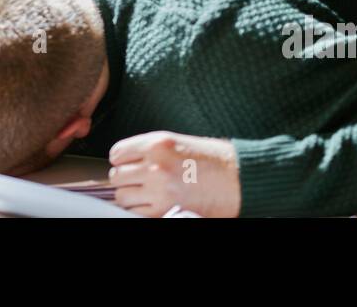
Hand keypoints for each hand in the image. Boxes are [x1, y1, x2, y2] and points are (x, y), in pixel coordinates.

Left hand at [108, 131, 240, 217]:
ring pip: (122, 198)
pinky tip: (155, 204)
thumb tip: (125, 163)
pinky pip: (136, 214)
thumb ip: (149, 150)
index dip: (122, 161)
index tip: (129, 165)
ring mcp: (159, 190)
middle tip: (140, 182)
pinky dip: (142, 211)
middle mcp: (155, 166)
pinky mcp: (166, 211)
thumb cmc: (213, 159)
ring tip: (148, 194)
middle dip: (126, 180)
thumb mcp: (178, 142)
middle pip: (116, 177)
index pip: (117, 154)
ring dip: (132, 197)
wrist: (239, 178)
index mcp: (157, 144)